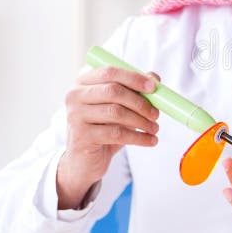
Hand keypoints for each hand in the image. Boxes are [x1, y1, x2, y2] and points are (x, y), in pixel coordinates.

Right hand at [56, 66, 160, 209]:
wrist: (85, 161)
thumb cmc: (104, 129)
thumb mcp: (120, 107)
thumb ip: (134, 90)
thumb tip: (154, 76)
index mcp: (83, 82)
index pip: (110, 72)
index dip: (134, 78)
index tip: (154, 87)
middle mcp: (74, 96)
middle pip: (114, 91)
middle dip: (140, 102)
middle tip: (156, 114)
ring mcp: (75, 116)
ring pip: (116, 112)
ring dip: (141, 121)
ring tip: (154, 128)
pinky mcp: (81, 136)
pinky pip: (116, 134)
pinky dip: (138, 137)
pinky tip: (150, 140)